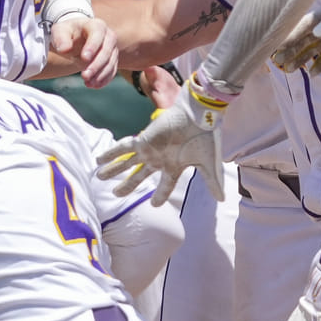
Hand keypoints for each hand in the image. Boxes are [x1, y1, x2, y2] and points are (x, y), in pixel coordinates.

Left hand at [51, 14, 118, 88]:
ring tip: (88, 83)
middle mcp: (108, 35)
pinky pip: (112, 71)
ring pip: (111, 63)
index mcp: (96, 25)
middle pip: (107, 51)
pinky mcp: (112, 60)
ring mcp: (112, 48)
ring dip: (100, 75)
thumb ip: (60, 39)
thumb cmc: (67, 33)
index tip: (84, 58)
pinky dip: (104, 79)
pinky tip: (93, 85)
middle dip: (96, 65)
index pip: (97, 35)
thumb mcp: (59, 31)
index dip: (92, 46)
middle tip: (84, 76)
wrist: (75, 37)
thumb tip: (64, 49)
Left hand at [96, 72, 228, 204]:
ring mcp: (150, 150)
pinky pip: (122, 149)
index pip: (165, 185)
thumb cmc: (206, 138)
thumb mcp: (209, 164)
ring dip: (113, 170)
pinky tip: (98, 160)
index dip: (160, 196)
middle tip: (115, 193)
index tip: (153, 204)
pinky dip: (110, 154)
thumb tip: (222, 199)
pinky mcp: (143, 140)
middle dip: (127, 185)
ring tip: (98, 176)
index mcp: (174, 166)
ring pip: (127, 163)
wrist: (200, 116)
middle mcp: (159, 159)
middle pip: (139, 175)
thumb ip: (212, 182)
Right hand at [273, 0, 320, 73]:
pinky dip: (320, 65)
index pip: (304, 25)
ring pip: (313, 48)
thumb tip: (314, 32)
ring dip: (301, 58)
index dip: (289, 35)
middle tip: (278, 62)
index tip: (276, 47)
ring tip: (289, 70)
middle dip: (291, 49)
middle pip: (304, 38)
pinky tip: (312, 74)